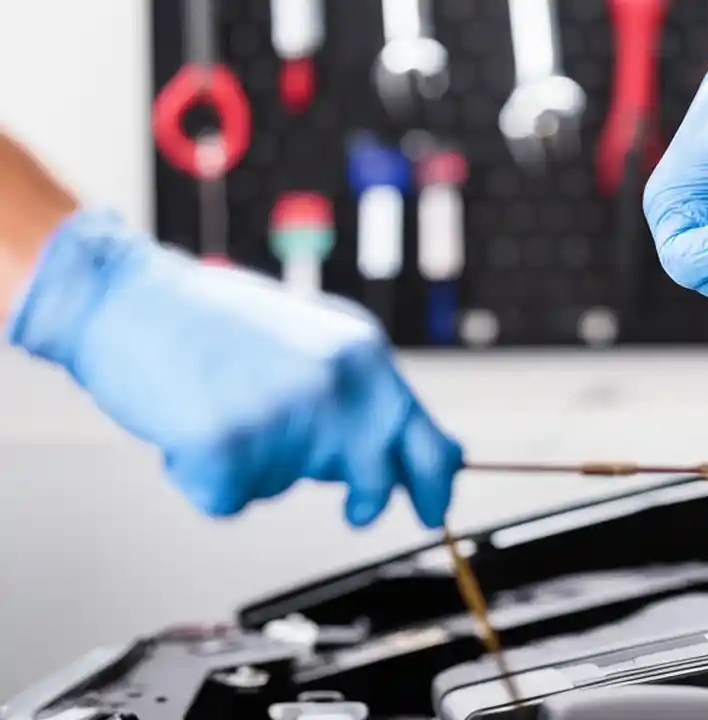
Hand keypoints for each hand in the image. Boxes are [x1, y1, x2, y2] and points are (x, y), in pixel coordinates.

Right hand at [6, 210, 460, 526]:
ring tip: (222, 407)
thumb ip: (358, 391)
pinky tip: (190, 428)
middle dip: (364, 501)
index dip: (435, 483)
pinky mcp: (228, 450)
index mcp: (361, 355)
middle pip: (375, 480)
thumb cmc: (207, 317)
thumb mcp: (313, 340)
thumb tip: (396, 449)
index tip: (433, 509)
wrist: (123, 293)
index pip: (423, 434)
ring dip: (256, 468)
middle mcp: (335, 387)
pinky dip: (204, 480)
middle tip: (353, 509)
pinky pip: (228, 501)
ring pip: (284, 488)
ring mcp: (285, 418)